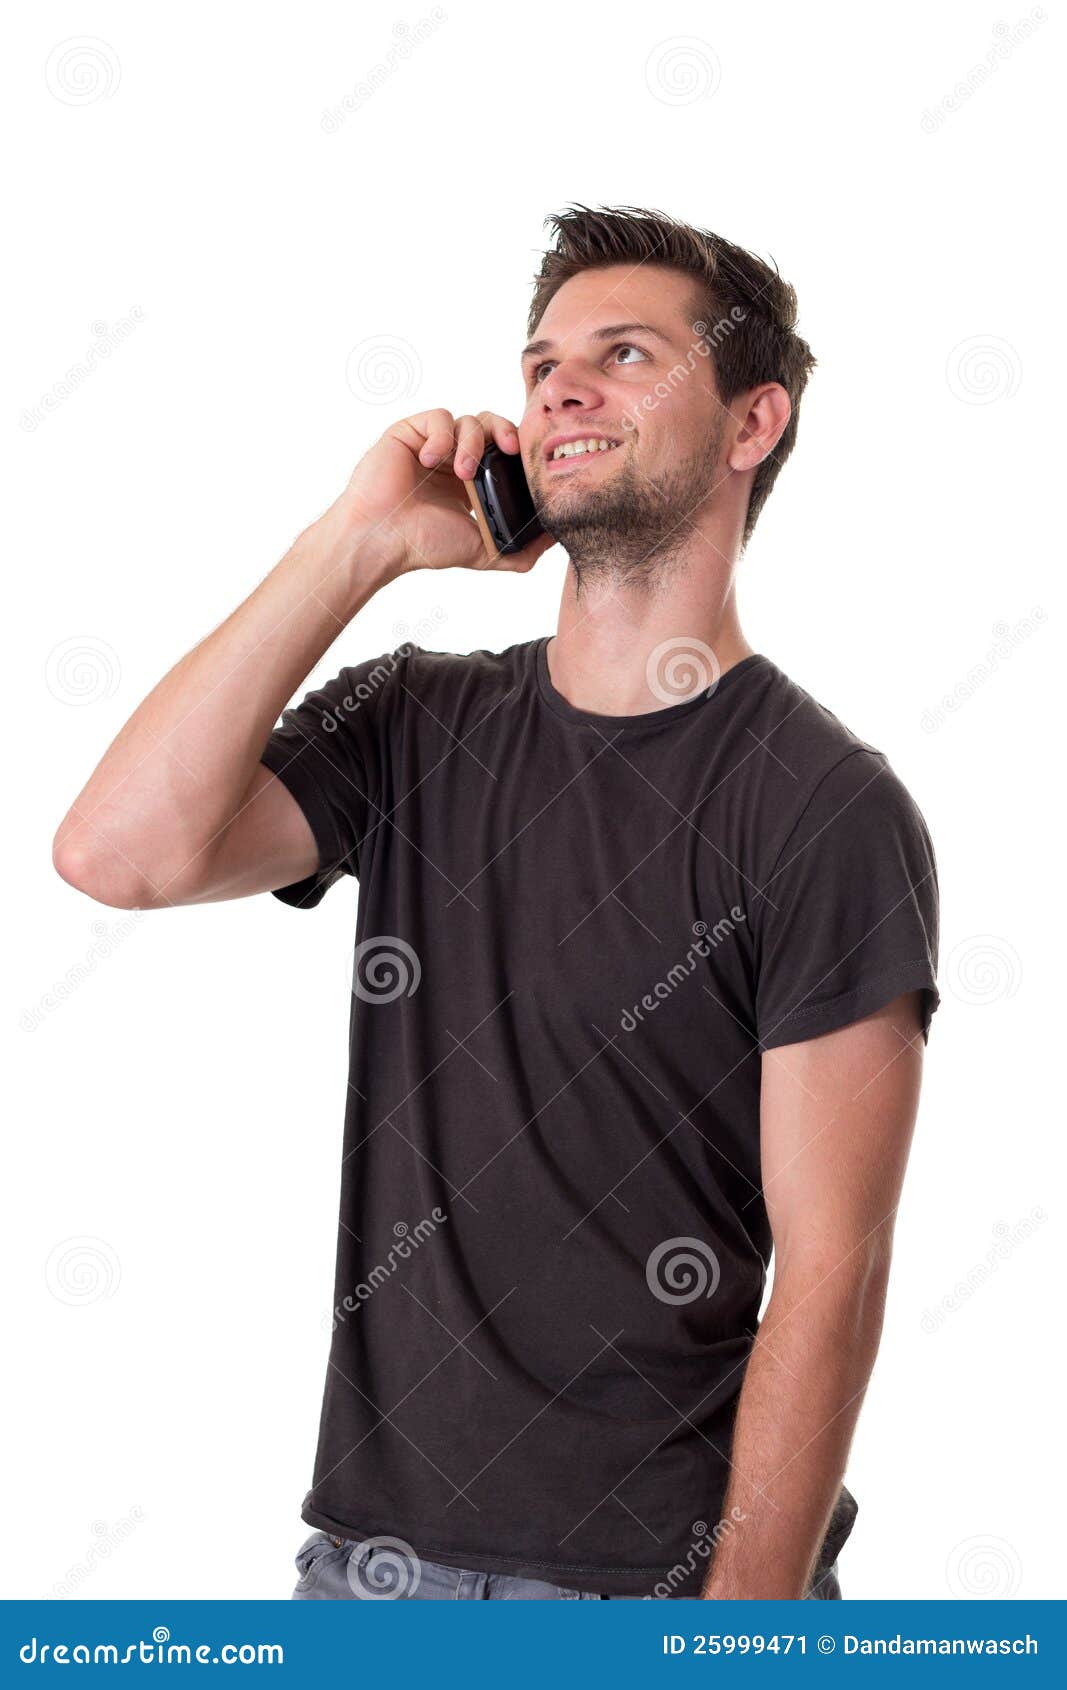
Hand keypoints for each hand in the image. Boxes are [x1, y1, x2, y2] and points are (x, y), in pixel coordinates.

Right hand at [333, 408, 554, 578]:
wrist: (383, 539)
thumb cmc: (424, 545)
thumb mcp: (484, 551)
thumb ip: (521, 550)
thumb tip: (555, 541)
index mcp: (471, 481)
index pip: (502, 449)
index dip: (516, 447)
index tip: (525, 459)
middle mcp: (452, 459)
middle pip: (490, 425)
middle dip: (503, 432)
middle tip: (508, 450)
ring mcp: (431, 444)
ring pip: (467, 420)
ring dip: (470, 443)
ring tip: (462, 473)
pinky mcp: (410, 432)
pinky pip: (438, 417)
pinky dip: (441, 436)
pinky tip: (431, 460)